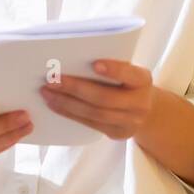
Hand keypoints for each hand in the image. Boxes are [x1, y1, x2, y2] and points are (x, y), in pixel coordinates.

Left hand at [38, 60, 154, 140]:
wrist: (146, 110)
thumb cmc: (128, 82)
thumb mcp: (128, 72)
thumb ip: (111, 66)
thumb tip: (73, 59)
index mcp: (143, 80)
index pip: (129, 74)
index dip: (114, 70)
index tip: (94, 64)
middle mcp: (140, 103)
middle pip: (105, 98)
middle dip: (76, 88)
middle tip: (53, 79)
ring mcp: (130, 122)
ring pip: (94, 114)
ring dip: (67, 103)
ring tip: (47, 92)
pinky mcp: (117, 134)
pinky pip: (90, 124)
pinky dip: (69, 113)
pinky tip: (54, 104)